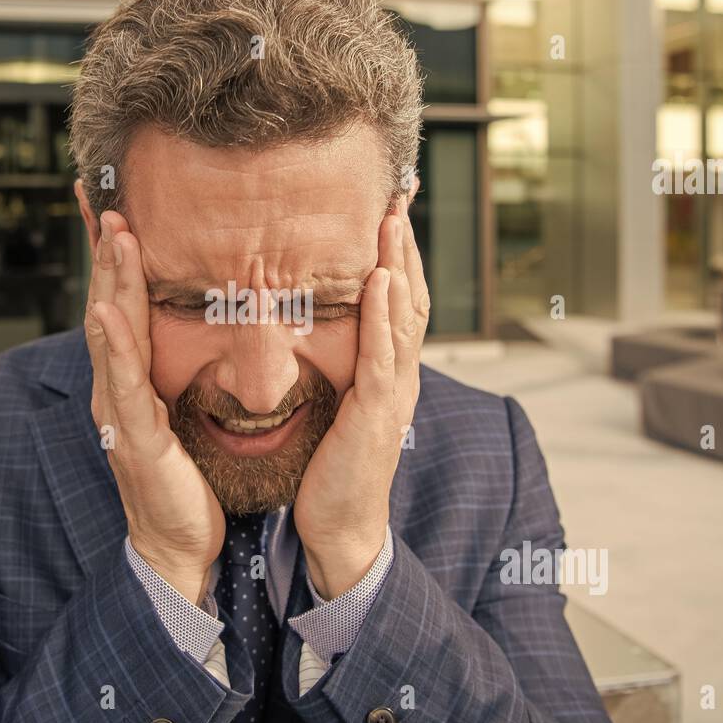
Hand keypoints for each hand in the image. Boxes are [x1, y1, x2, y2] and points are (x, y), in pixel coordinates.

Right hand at [84, 210, 224, 606]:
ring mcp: (120, 414)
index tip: (116, 209)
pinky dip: (114, 346)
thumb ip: (182, 373)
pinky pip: (123, 386)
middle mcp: (117, 391)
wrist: (180, 544)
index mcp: (132, 382)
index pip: (125, 307)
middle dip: (107, 255)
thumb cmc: (186, 479)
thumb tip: (208, 328)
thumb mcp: (184, 413)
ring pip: (111, 336)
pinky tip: (107, 313)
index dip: (118, 260)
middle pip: (109, 308)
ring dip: (109, 283)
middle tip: (106, 200)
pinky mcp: (135, 440)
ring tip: (111, 235)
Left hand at [293, 209, 429, 598]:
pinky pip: (383, 356)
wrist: (337, 528)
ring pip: (404, 317)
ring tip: (392, 219)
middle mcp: (400, 377)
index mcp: (388, 373)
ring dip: (399, 264)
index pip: (398, 301)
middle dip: (405, 245)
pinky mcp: (376, 415)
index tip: (388, 209)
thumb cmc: (328, 469)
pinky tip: (378, 280)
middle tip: (399, 194)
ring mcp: (394, 395)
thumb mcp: (333, 406)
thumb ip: (334, 367)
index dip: (397, 255)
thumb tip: (311, 327)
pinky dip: (382, 315)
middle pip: (410, 296)